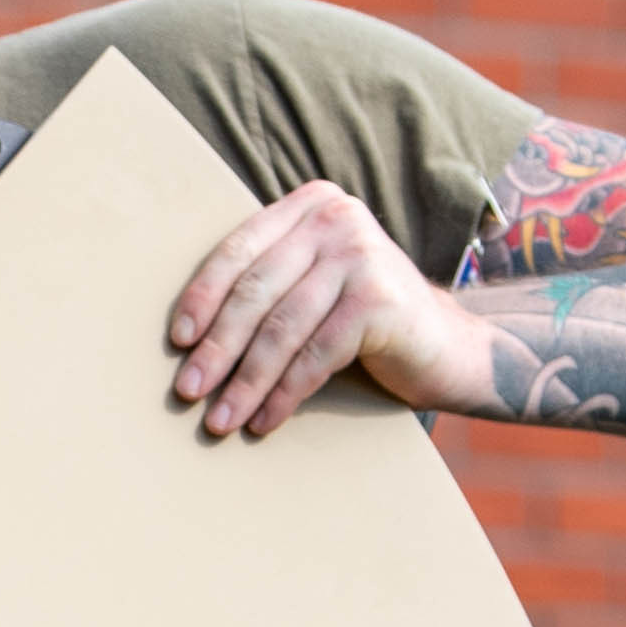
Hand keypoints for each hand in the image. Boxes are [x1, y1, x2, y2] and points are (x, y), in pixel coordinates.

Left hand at [166, 184, 487, 438]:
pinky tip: (264, 421)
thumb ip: (270, 280)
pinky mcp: (380, 300)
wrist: (447, 348)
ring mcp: (362, 255)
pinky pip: (315, 355)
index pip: (239, 249)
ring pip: (282, 328)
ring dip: (245, 381)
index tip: (178, 341)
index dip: (203, 297)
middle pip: (256, 291)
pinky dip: (284, 393)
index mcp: (311, 205)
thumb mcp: (315, 283)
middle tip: (187, 391)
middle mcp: (337, 219)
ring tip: (220, 419)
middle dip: (217, 348)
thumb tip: (188, 331)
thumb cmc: (365, 321)